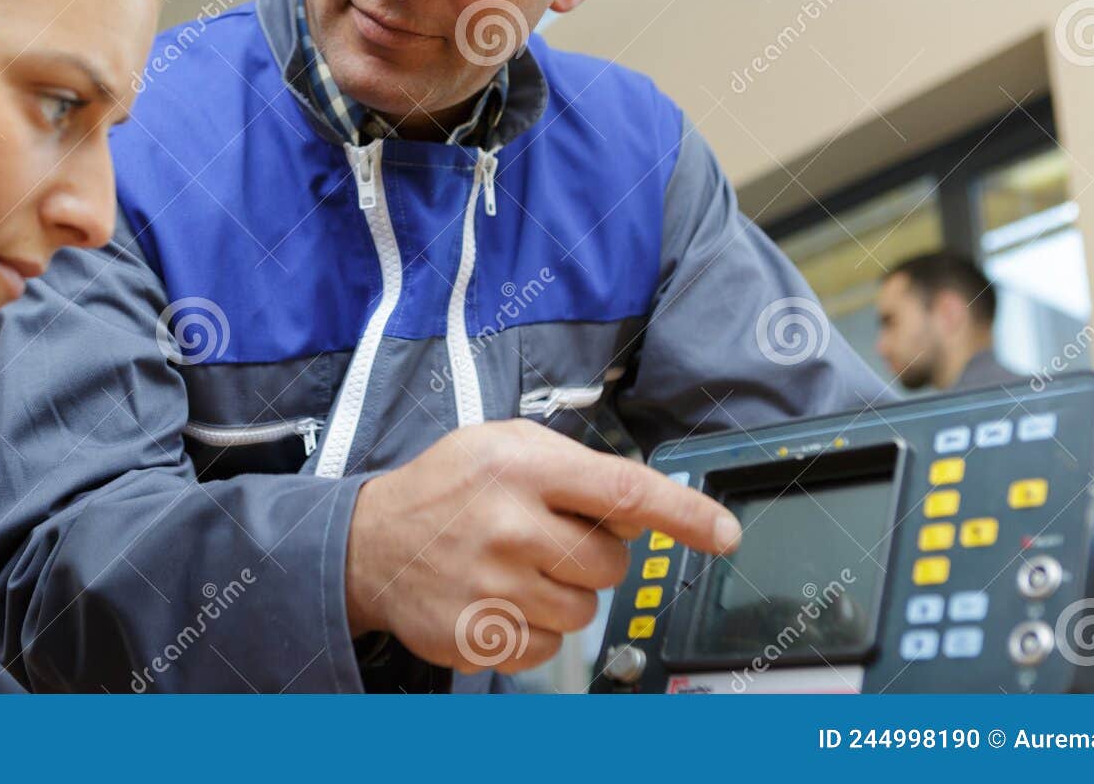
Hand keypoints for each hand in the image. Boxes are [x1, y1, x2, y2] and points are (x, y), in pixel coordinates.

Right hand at [344, 418, 739, 673]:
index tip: (723, 532)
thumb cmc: (447, 489)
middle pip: (611, 564)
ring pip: (584, 612)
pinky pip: (548, 648)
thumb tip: (645, 514)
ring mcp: (492, 585)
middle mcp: (509, 524)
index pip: (625, 492)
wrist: (369, 543)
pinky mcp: (478, 634)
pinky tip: (498, 597)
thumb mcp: (504, 445)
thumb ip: (576, 469)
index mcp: (522, 466)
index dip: (684, 514)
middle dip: (594, 556)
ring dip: (563, 594)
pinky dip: (533, 628)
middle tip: (548, 539)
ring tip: (516, 567)